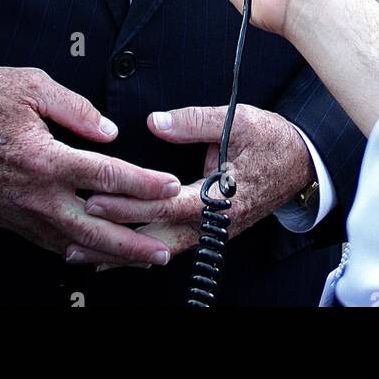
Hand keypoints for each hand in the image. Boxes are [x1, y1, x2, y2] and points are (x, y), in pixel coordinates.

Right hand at [0, 66, 181, 267]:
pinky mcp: (6, 218)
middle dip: (133, 244)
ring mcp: (18, 212)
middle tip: (164, 251)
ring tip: (139, 260)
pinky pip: (47, 242)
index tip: (170, 187)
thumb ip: (76, 109)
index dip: (143, 184)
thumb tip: (110, 133)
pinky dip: (75, 252)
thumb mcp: (32, 85)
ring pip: (71, 245)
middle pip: (94, 229)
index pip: (106, 176)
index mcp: (44, 158)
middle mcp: (34, 194)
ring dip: (108, 256)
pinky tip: (92, 254)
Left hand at [83, 104, 314, 268]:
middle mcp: (213, 223)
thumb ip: (194, 121)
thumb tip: (155, 122)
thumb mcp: (238, 121)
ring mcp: (213, 232)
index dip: (128, 203)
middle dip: (114, 240)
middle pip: (156, 238)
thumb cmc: (272, 140)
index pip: (164, 204)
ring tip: (85, 256)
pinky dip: (143, 252)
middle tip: (74, 240)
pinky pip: (173, 246)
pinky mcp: (212, 231)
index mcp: (218, 197)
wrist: (304, 163)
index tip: (94, 199)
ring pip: (162, 249)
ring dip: (124, 254)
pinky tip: (120, 256)